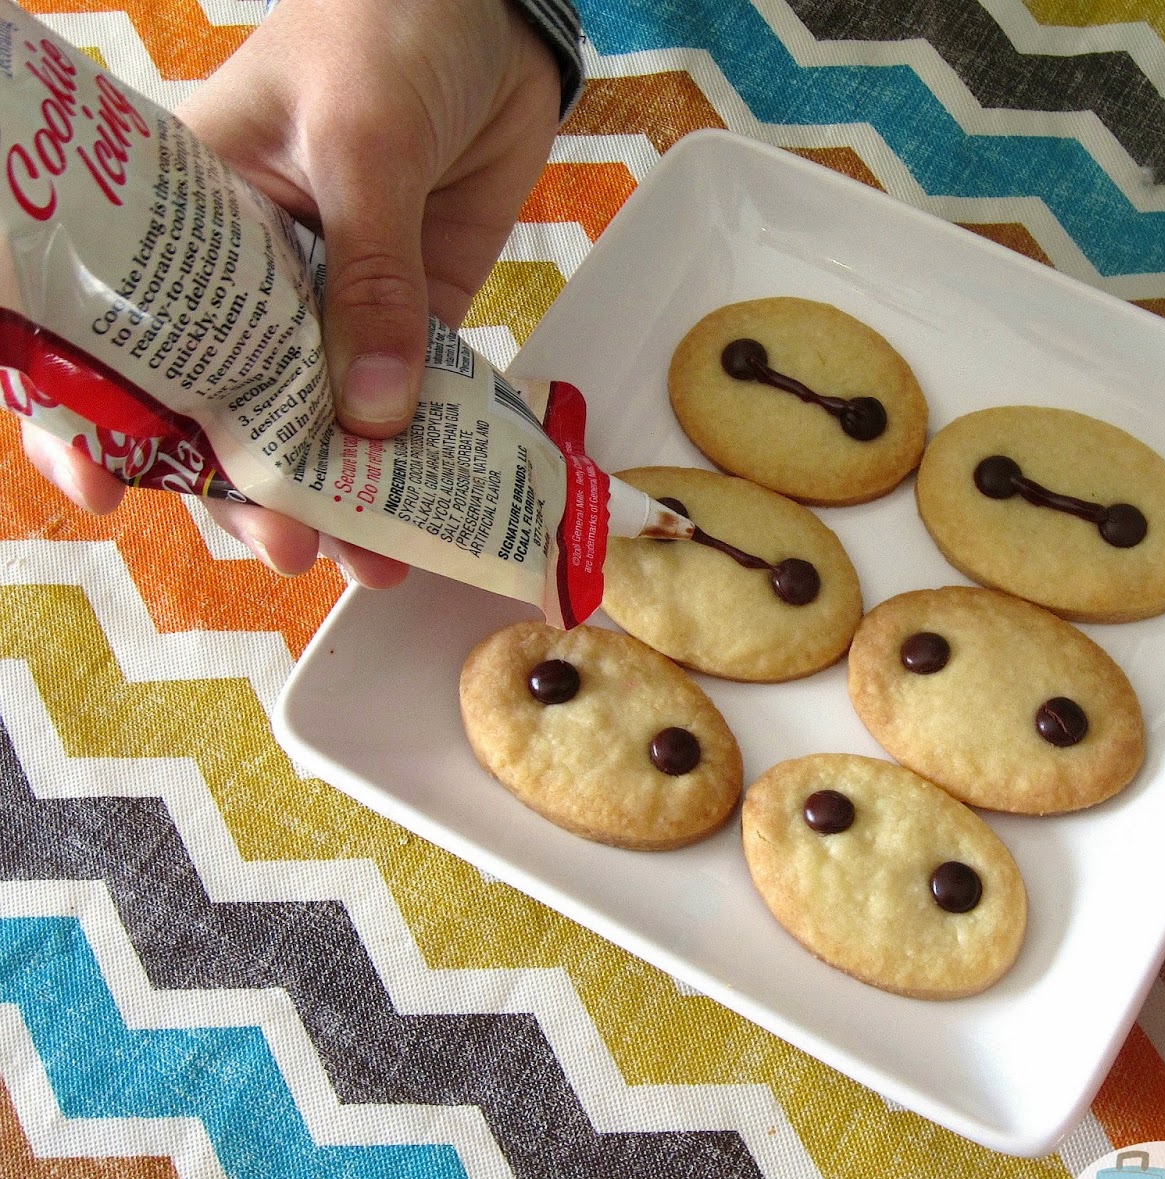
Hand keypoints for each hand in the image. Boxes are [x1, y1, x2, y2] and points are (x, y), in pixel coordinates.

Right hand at [25, 0, 562, 583]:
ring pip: (318, 420)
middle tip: (283, 537)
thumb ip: (371, 275)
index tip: (106, 485)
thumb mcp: (361, 139)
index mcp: (183, 221)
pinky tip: (428, 511)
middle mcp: (248, 276)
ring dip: (338, 492)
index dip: (91, 416)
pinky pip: (406, 398)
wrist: (490, 7)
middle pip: (222, 404)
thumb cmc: (385, 23)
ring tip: (366, 556)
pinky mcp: (412, 310)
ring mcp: (333, 300)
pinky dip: (416, 457)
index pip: (111, 330)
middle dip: (244, 485)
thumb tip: (372, 411)